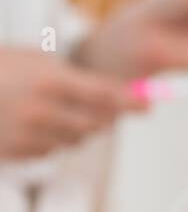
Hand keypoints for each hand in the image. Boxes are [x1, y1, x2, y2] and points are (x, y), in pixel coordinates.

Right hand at [0, 49, 144, 158]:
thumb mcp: (34, 60)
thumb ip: (73, 77)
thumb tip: (112, 95)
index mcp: (50, 81)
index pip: (104, 95)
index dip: (130, 100)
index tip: (148, 105)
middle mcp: (42, 110)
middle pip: (96, 123)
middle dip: (103, 116)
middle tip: (102, 108)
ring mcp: (28, 134)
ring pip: (75, 140)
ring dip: (76, 128)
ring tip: (54, 110)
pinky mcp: (15, 152)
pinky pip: (50, 151)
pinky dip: (51, 140)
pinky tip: (33, 124)